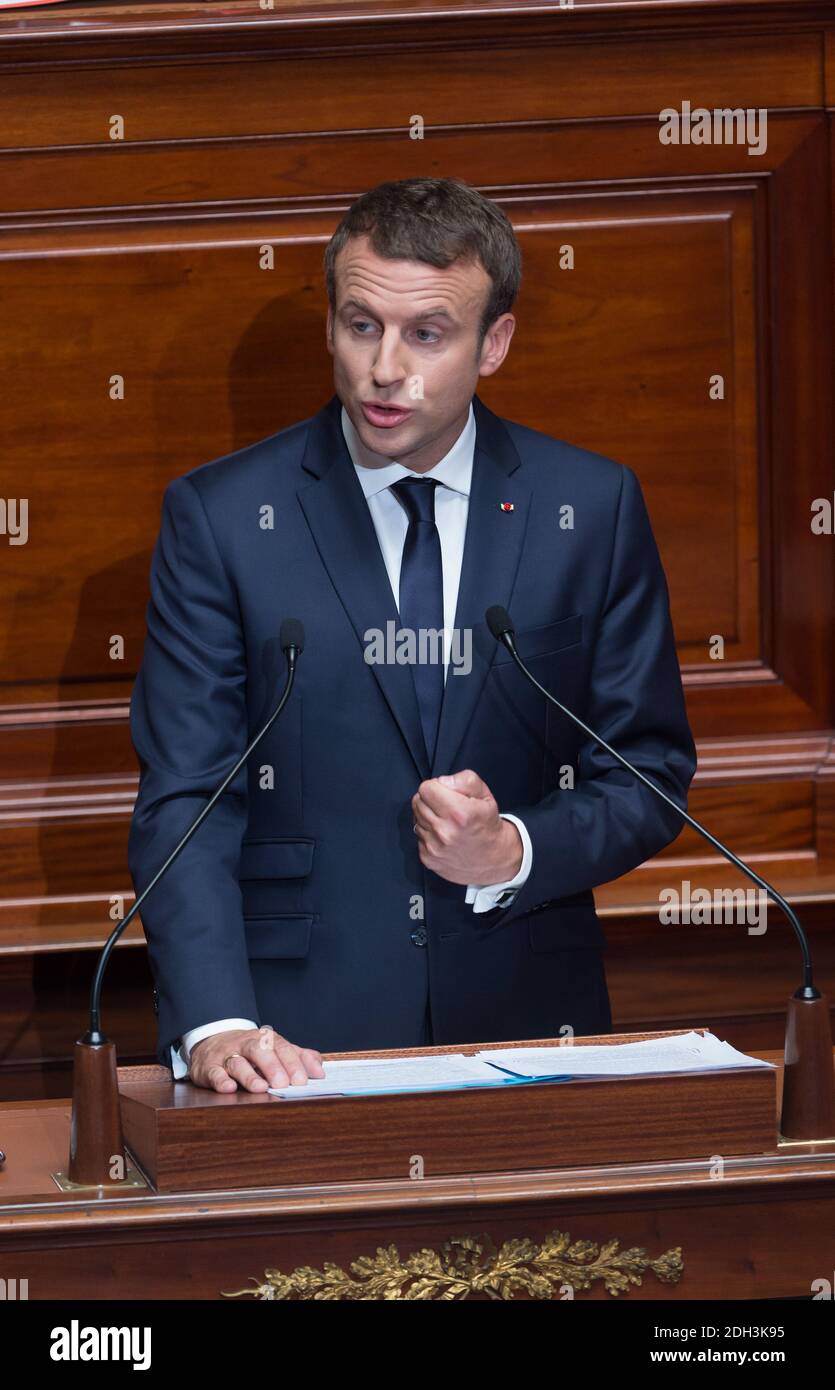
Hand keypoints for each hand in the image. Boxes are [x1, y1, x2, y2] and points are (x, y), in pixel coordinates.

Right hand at [188, 1025, 325, 1093]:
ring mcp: (226, 1055)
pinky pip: (214, 1072)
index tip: (303, 1080)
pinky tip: (229, 1088)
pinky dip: (221, 1080)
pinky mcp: (208, 1067)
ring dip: (249, 1075)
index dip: (293, 1063)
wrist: (212, 1041)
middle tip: (283, 1084)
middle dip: (272, 1066)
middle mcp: (245, 1044)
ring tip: (261, 1088)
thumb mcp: (275, 1050)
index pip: (281, 1048)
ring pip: (237, 1062)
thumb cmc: (251, 1051)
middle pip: (259, 1050)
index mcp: (264, 1039)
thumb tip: (319, 1069)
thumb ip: (298, 1057)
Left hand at [411, 770, 522, 885]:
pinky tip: (443, 836)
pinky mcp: (428, 859)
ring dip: (428, 817)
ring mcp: (434, 848)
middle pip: (417, 802)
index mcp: (459, 813)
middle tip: (446, 807)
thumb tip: (441, 782)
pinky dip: (428, 833)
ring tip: (446, 822)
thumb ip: (463, 780)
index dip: (436, 787)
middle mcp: (444, 832)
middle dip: (430, 800)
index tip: (447, 794)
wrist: (494, 859)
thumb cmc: (487, 824)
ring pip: (416, 818)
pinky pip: (418, 836)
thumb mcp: (484, 795)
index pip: (426, 788)